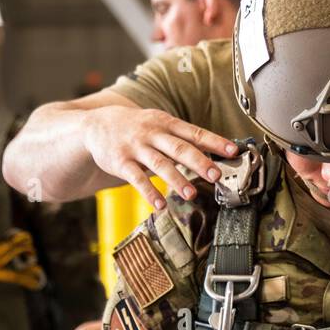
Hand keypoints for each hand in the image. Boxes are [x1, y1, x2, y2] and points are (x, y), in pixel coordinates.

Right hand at [81, 105, 237, 209]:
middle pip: (178, 147)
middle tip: (215, 175)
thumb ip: (183, 138)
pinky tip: (160, 205)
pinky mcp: (121, 162)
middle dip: (198, 161)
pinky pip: (136, 179)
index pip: (194, 132)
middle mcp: (152, 133)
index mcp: (166, 123)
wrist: (96, 124)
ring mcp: (136, 147)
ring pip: (159, 164)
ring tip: (191, 194)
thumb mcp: (159, 125)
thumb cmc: (136, 128)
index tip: (233, 151)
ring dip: (176, 179)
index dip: (214, 142)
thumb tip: (215, 152)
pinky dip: (148, 192)